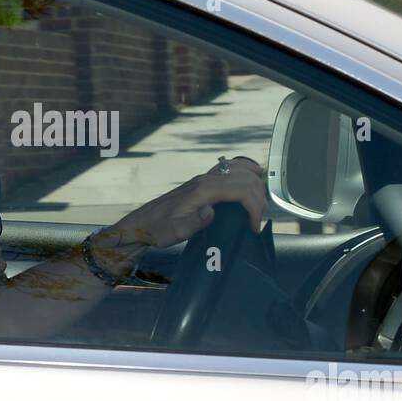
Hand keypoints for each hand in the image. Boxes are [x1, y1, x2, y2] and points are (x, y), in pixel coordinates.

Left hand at [95, 157, 266, 261]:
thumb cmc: (158, 229)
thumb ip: (195, 222)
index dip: (254, 207)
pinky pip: (229, 169)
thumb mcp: (176, 231)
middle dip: (258, 197)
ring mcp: (203, 179)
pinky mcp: (201, 183)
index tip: (253, 228)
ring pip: (239, 170)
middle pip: (244, 178)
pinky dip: (244, 171)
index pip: (240, 190)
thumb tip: (211, 212)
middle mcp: (205, 180)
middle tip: (257, 220)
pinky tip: (251, 177)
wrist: (141, 224)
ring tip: (260, 203)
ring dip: (254, 184)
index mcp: (203, 190)